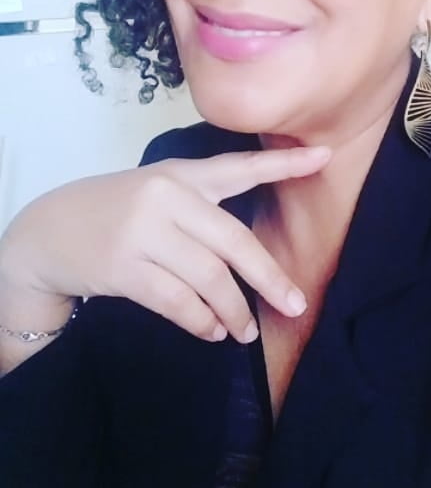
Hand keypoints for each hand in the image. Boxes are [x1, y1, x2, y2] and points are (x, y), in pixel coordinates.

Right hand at [0, 147, 330, 343]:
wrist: (49, 230)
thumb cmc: (117, 211)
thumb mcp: (158, 192)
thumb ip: (202, 211)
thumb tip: (249, 264)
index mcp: (183, 174)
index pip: (241, 167)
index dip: (284, 164)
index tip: (325, 156)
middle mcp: (167, 197)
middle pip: (234, 241)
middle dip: (269, 277)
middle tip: (296, 305)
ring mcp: (144, 231)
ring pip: (208, 278)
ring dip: (233, 311)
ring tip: (244, 331)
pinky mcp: (123, 267)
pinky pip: (177, 301)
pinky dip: (201, 321)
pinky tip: (211, 331)